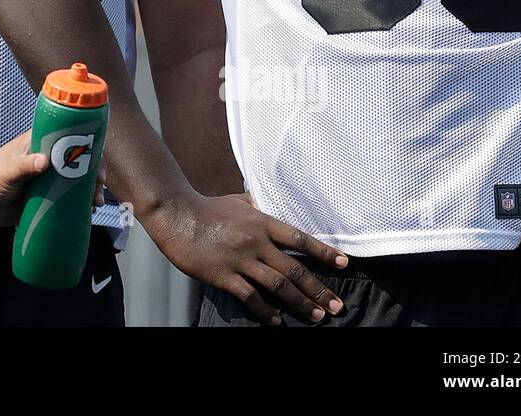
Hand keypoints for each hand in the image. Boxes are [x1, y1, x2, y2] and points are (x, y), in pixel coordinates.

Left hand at [0, 130, 105, 226]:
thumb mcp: (6, 172)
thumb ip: (23, 166)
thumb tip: (45, 162)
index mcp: (38, 143)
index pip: (67, 136)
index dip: (86, 145)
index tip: (96, 160)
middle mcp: (47, 158)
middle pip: (78, 160)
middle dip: (93, 172)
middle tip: (99, 188)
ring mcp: (48, 179)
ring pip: (76, 181)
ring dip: (90, 190)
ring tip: (95, 204)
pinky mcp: (47, 197)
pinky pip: (68, 198)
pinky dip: (80, 204)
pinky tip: (88, 213)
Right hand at [151, 191, 346, 324]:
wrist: (176, 216)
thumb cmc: (206, 207)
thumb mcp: (237, 200)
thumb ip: (257, 204)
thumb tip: (269, 202)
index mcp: (261, 221)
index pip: (299, 238)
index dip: (323, 252)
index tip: (344, 264)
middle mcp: (256, 241)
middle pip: (294, 268)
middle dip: (318, 289)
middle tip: (336, 306)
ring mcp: (240, 259)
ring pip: (278, 285)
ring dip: (300, 303)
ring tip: (317, 316)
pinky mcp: (224, 275)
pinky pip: (250, 297)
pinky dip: (265, 311)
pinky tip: (277, 321)